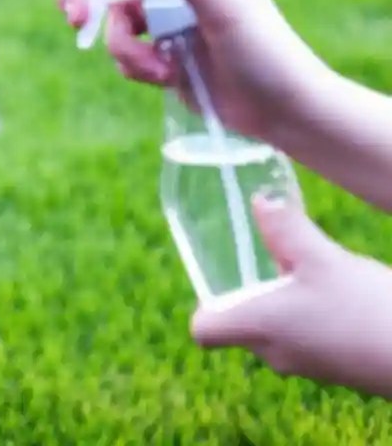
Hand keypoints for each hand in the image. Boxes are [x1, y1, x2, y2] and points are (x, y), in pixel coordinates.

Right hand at [54, 0, 329, 141]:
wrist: (280, 111)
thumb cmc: (265, 53)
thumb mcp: (225, 9)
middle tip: (73, 15)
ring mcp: (169, 15)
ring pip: (113, 16)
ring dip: (121, 45)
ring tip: (150, 70)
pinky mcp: (161, 49)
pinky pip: (123, 48)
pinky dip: (133, 64)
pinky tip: (164, 78)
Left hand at [191, 195, 391, 399]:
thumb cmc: (366, 307)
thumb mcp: (322, 258)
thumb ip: (286, 229)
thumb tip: (260, 200)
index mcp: (258, 327)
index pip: (202, 330)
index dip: (206, 307)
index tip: (224, 281)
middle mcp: (274, 353)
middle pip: (240, 326)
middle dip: (252, 296)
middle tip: (272, 263)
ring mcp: (306, 366)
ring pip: (277, 332)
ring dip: (285, 305)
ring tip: (310, 275)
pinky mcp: (335, 370)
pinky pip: (307, 341)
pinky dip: (312, 319)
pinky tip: (340, 297)